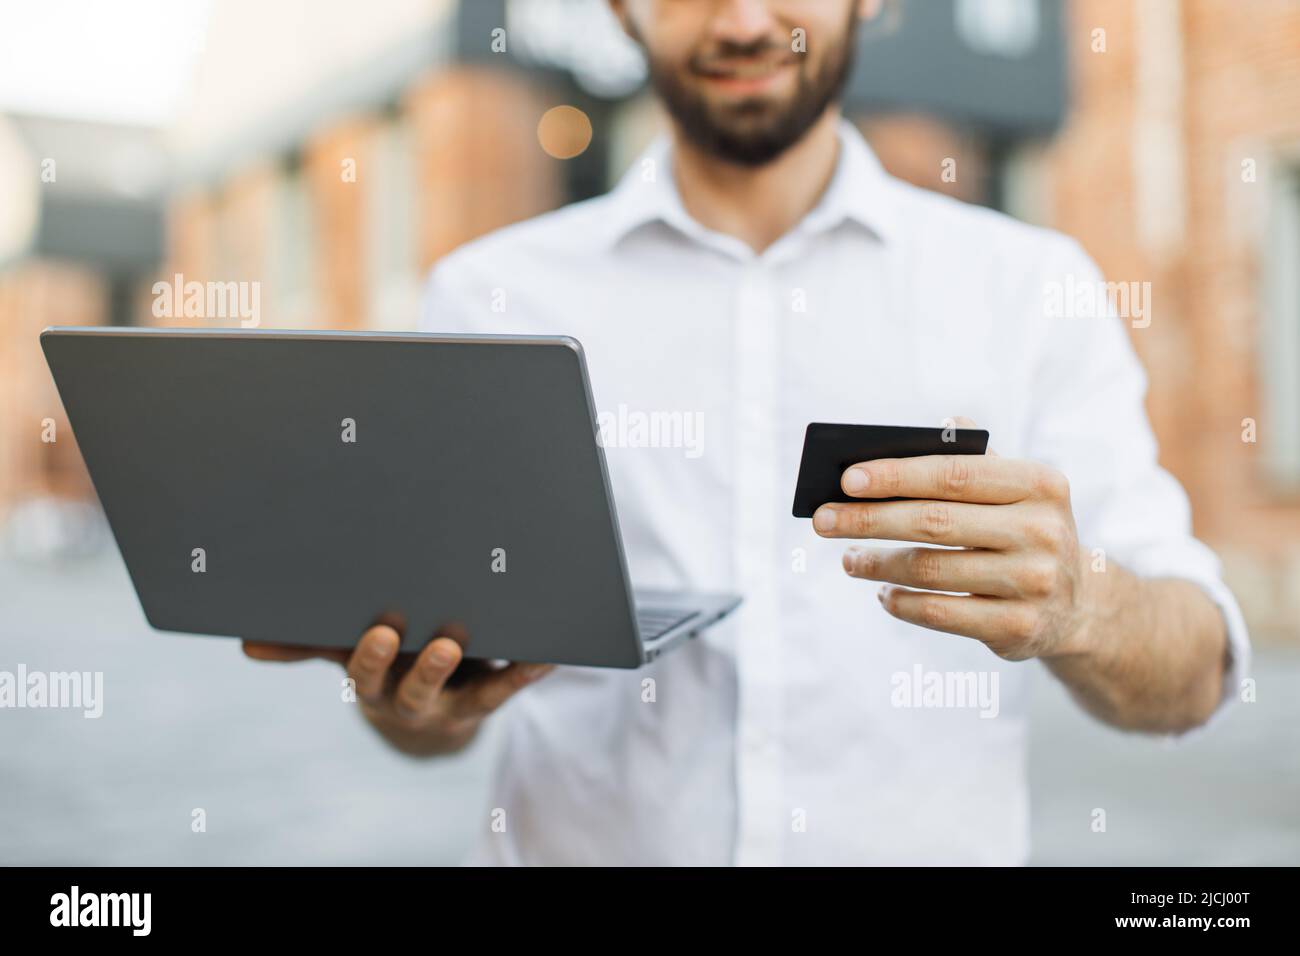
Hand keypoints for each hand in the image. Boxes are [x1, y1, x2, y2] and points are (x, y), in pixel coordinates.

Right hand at [243, 627, 553, 755]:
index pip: (363, 670)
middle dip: (409, 664)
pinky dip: (526, 670)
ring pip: (456, 692)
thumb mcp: (347, 651)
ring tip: (460, 642)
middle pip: (407, 687)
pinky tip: (547, 651)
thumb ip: (306, 644)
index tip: (376, 632)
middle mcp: (410, 697)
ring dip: (460, 671)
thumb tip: (245, 645)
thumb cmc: (389, 663)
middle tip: (406, 634)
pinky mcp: (486, 699)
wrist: (434, 717)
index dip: (369, 655)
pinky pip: (507, 688)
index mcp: (375, 679)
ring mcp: (451, 701)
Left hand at [812, 442, 1093, 661]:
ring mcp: (1034, 583)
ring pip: (930, 570)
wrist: (1077, 604)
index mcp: (1040, 483)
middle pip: (933, 522)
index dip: (895, 475)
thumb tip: (899, 441)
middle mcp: (1042, 532)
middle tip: (823, 519)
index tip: (846, 479)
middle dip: (868, 519)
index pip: (953, 474)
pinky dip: (900, 601)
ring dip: (876, 563)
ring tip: (848, 558)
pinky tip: (882, 592)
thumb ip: (966, 459)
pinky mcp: (1018, 628)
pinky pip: (939, 612)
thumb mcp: (1013, 489)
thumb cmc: (1022, 531)